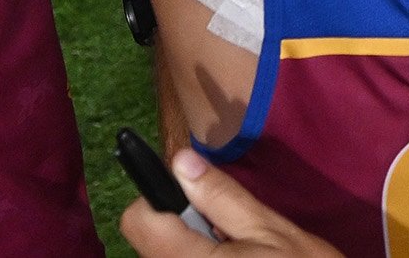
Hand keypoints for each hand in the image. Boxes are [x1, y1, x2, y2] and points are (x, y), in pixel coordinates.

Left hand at [121, 146, 349, 255]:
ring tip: (237, 256)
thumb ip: (221, 197)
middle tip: (227, 237)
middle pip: (150, 244)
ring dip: (191, 251)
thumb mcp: (270, 230)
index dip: (160, 202)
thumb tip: (181, 161)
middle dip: (181, 231)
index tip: (195, 202)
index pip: (138, 220)